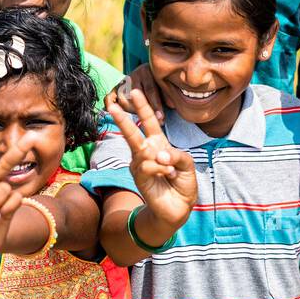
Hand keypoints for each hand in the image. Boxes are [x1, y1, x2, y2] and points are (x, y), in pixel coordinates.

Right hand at [104, 90, 196, 230]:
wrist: (178, 208)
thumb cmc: (182, 184)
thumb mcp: (187, 164)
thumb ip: (176, 154)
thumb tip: (159, 153)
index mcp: (159, 144)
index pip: (150, 122)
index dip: (143, 107)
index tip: (135, 90)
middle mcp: (146, 152)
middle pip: (134, 132)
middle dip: (123, 118)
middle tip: (112, 104)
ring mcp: (140, 164)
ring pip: (141, 148)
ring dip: (161, 158)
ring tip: (171, 171)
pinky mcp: (139, 176)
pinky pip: (147, 164)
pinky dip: (160, 168)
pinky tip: (167, 175)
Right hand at [114, 64, 165, 122]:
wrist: (150, 75)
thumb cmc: (161, 84)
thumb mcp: (166, 86)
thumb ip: (168, 94)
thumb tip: (172, 105)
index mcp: (146, 71)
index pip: (150, 90)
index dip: (156, 106)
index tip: (161, 119)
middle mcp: (132, 75)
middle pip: (133, 95)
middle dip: (143, 110)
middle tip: (153, 122)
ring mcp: (122, 82)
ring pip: (122, 99)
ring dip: (131, 111)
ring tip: (140, 120)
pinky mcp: (114, 89)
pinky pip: (109, 98)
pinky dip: (111, 106)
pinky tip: (118, 115)